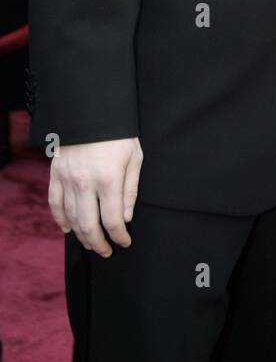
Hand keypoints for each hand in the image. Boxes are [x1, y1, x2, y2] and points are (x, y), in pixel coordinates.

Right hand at [48, 137, 142, 257]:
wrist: (91, 111)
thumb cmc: (118, 134)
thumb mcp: (134, 158)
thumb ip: (130, 190)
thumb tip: (126, 218)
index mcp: (108, 180)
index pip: (113, 220)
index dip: (120, 236)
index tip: (125, 242)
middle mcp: (85, 183)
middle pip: (89, 225)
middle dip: (99, 243)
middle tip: (106, 251)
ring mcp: (67, 179)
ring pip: (71, 218)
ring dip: (81, 235)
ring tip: (91, 243)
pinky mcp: (56, 174)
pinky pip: (55, 203)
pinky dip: (60, 219)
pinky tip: (68, 228)